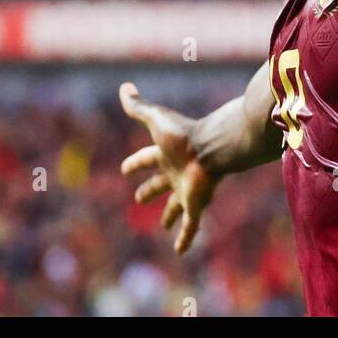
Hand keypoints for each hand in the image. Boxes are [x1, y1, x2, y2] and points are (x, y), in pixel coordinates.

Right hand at [118, 82, 220, 253]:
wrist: (214, 148)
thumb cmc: (184, 134)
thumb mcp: (156, 119)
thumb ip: (139, 106)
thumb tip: (124, 87)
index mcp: (166, 153)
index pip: (147, 158)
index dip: (135, 163)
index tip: (124, 169)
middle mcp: (176, 172)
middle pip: (160, 183)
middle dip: (150, 190)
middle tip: (139, 199)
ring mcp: (187, 189)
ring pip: (176, 205)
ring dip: (169, 215)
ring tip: (164, 226)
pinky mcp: (196, 204)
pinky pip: (190, 225)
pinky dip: (185, 238)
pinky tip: (180, 251)